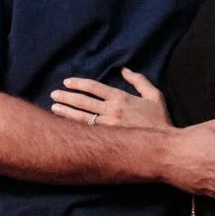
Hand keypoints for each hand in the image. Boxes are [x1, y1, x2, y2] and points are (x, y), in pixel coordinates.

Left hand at [52, 70, 170, 130]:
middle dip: (66, 97)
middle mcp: (112, 111)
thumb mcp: (155, 96)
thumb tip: (124, 70)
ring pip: (81, 117)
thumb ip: (139, 81)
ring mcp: (108, 127)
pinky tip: (64, 125)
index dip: (78, 83)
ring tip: (53, 108)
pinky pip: (86, 131)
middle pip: (83, 101)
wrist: (161, 146)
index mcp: (121, 98)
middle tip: (54, 95)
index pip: (94, 87)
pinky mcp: (107, 139)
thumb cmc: (159, 120)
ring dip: (65, 111)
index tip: (67, 82)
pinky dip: (74, 127)